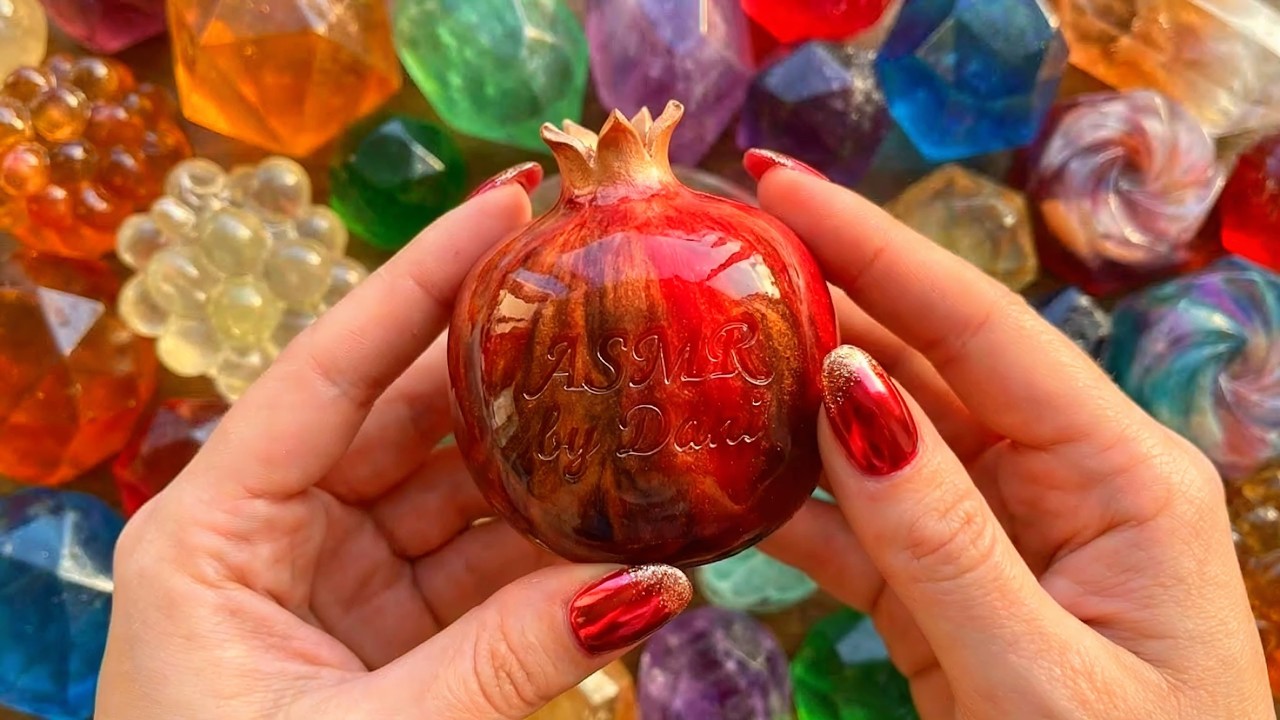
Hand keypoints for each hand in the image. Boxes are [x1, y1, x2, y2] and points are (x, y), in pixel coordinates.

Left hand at [95, 174, 691, 719]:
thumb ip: (507, 662)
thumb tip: (655, 579)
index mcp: (213, 530)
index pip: (328, 369)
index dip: (419, 281)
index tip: (507, 207)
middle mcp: (271, 532)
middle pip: (402, 416)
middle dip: (503, 368)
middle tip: (601, 305)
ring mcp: (331, 580)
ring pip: (451, 490)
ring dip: (539, 463)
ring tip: (632, 408)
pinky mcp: (378, 633)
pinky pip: (471, 565)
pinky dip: (540, 550)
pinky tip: (613, 522)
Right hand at [746, 154, 1273, 718]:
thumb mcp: (1042, 680)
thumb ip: (941, 539)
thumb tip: (845, 389)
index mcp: (1120, 475)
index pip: (979, 329)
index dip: (875, 247)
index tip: (779, 186)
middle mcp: (1059, 483)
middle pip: (922, 366)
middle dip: (821, 302)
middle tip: (714, 254)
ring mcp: (1000, 535)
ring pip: (879, 441)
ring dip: (791, 399)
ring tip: (696, 348)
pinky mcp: (950, 590)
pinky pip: (860, 525)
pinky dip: (792, 504)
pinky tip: (721, 479)